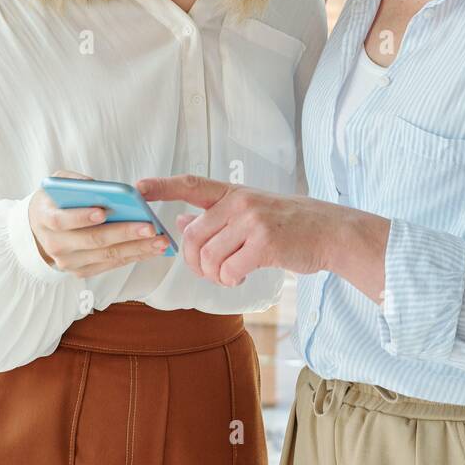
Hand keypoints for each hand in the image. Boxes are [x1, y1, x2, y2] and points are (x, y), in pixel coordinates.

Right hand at [29, 170, 170, 277]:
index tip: (104, 211)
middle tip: (149, 227)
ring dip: (136, 249)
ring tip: (160, 240)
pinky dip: (133, 257)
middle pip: (92, 240)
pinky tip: (152, 249)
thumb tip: (100, 186)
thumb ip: (75, 181)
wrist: (40, 229)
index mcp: (45, 218)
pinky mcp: (82, 271)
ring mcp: (69, 262)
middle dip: (123, 233)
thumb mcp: (58, 183)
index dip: (81, 217)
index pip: (62, 220)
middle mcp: (55, 244)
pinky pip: (111, 264)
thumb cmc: (55, 201)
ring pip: (106, 255)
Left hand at [135, 174, 336, 286]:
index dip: (160, 187)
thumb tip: (180, 222)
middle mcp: (239, 202)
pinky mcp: (264, 243)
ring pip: (207, 258)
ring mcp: (252, 221)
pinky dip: (231, 280)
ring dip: (215, 275)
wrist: (329, 232)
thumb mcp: (250, 210)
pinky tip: (244, 274)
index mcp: (232, 192)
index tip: (136, 189)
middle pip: (192, 237)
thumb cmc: (288, 224)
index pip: (189, 184)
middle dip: (193, 262)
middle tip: (211, 270)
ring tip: (232, 272)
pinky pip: (228, 271)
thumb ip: (215, 216)